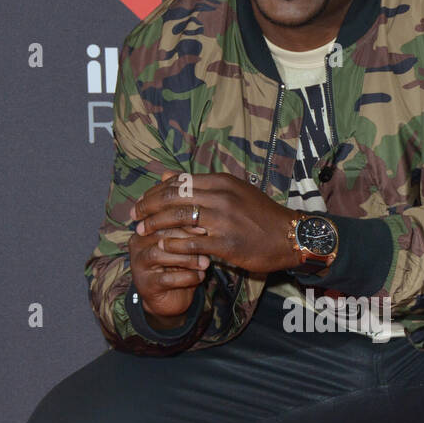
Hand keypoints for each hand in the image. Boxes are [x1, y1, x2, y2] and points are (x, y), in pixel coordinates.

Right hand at [128, 181, 210, 325]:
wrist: (172, 296)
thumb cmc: (183, 261)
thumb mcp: (188, 238)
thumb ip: (192, 219)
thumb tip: (207, 196)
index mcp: (148, 225)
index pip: (162, 211)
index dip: (183, 213)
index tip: (206, 216)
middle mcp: (138, 241)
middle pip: (160, 231)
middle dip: (186, 234)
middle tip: (207, 238)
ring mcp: (139, 263)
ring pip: (161, 253)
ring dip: (187, 257)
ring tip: (207, 262)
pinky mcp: (146, 284)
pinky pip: (166, 279)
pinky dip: (186, 277)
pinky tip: (200, 277)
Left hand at [131, 171, 300, 274]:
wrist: (289, 236)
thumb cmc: (260, 215)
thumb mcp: (232, 191)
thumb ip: (200, 184)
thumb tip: (166, 175)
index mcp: (221, 182)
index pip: (178, 181)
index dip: (155, 191)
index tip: (142, 201)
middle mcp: (220, 196)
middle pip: (172, 197)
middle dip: (148, 207)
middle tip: (134, 216)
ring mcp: (223, 219)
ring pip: (177, 218)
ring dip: (154, 225)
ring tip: (141, 232)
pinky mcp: (225, 242)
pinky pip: (190, 243)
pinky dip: (173, 245)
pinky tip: (162, 248)